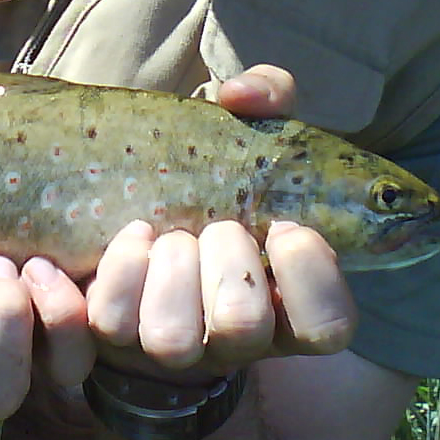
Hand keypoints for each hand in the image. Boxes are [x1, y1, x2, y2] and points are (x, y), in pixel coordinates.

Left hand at [82, 66, 357, 379]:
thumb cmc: (213, 171)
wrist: (133, 192)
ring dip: (170, 273)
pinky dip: (119, 271)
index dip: (311, 279)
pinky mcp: (115, 337)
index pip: (327, 326)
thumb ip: (268, 98)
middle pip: (242, 327)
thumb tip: (242, 95)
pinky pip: (112, 322)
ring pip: (173, 340)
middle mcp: (235, 336)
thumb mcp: (251, 132)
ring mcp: (172, 345)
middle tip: (217, 224)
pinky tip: (129, 236)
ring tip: (168, 234)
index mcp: (289, 300)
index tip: (288, 226)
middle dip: (227, 259)